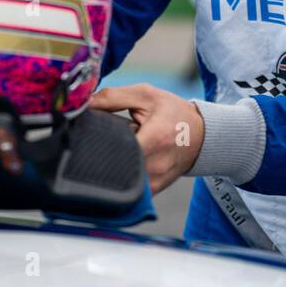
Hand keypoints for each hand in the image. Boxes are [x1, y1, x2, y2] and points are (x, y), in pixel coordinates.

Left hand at [89, 84, 203, 194]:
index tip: (89, 132)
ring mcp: (155, 182)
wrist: (201, 136)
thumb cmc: (173, 113)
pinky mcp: (154, 191)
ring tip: (113, 152)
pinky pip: (128, 189)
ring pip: (118, 180)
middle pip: (113, 166)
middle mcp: (155, 165)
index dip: (97, 139)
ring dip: (110, 166)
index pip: (115, 147)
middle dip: (100, 154)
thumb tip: (83, 105)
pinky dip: (120, 177)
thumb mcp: (146, 96)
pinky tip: (122, 163)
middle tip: (96, 142)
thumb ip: (112, 97)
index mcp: (155, 138)